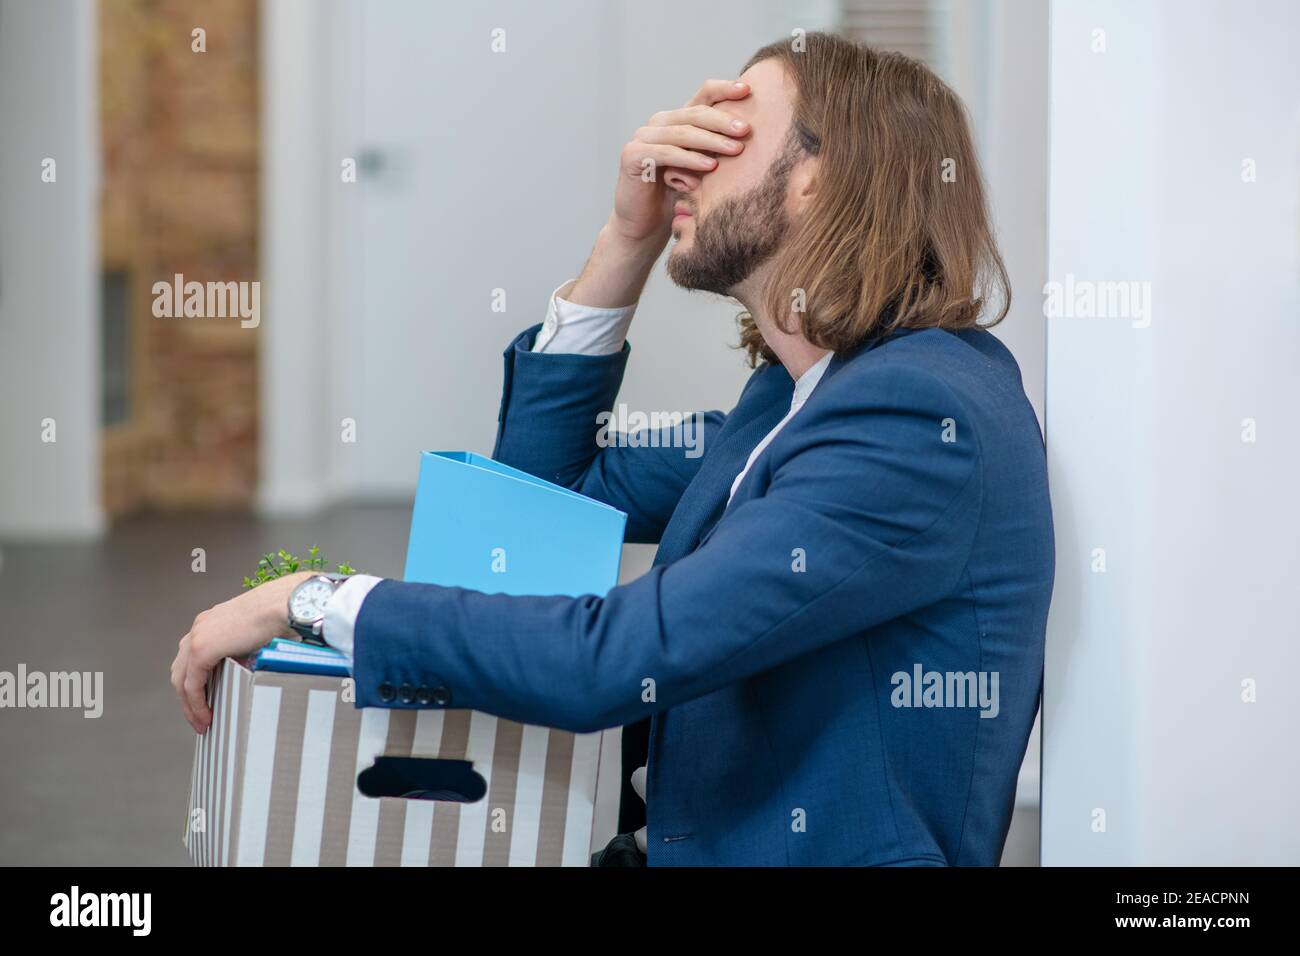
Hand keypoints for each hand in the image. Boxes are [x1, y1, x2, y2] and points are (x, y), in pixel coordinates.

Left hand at [170, 571, 312, 733]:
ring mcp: (196, 638)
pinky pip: (192, 685)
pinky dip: (196, 703)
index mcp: (210, 622)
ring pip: (181, 680)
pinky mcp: (201, 650)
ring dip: (189, 705)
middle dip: (187, 698)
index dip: (194, 682)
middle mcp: (199, 628)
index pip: (191, 658)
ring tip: (201, 722)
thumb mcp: (254, 633)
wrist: (281, 604)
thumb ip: (243, 648)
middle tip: (198, 717)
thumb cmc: (278, 613)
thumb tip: (249, 667)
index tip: (203, 700)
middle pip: (180, 670)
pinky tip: (205, 716)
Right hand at [609, 78, 751, 245]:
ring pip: (682, 132)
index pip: (702, 96)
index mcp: (677, 121)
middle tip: (746, 130)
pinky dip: (689, 159)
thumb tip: (750, 133)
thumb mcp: (704, 169)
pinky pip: (666, 154)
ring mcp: (643, 137)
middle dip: (723, 121)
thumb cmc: (679, 198)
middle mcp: (659, 124)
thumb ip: (717, 149)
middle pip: (694, 113)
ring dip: (711, 141)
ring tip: (735, 149)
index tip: (747, 90)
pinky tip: (710, 166)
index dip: (724, 89)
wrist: (646, 227)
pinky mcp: (632, 155)